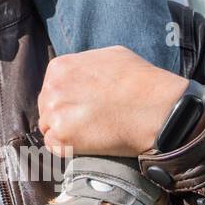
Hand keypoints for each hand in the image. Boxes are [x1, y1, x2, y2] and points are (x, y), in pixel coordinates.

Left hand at [36, 46, 191, 158]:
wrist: (158, 108)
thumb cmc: (140, 81)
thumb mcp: (110, 55)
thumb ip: (85, 64)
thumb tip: (79, 73)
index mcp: (60, 67)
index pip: (51, 87)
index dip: (67, 98)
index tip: (82, 105)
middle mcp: (52, 88)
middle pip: (47, 107)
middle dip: (63, 114)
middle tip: (87, 121)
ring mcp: (55, 114)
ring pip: (49, 127)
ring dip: (65, 131)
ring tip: (91, 132)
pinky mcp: (63, 138)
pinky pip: (54, 147)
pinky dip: (68, 148)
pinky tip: (87, 144)